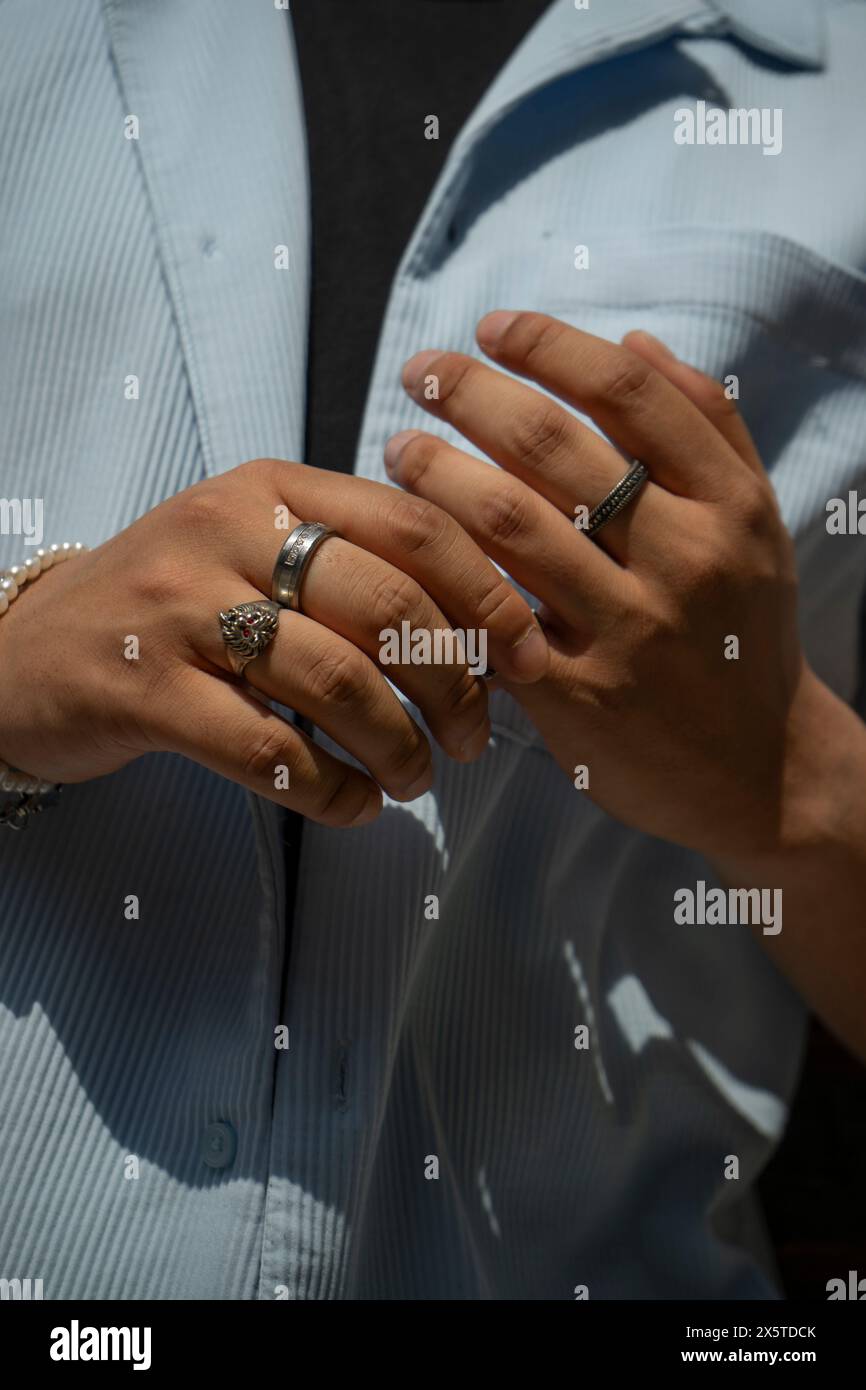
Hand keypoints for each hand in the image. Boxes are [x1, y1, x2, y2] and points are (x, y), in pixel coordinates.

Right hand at [0, 458, 545, 826]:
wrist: (23, 654)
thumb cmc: (169, 609)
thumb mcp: (252, 552)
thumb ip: (351, 563)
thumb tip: (486, 624)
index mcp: (272, 489)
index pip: (415, 526)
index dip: (491, 596)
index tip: (532, 658)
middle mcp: (227, 534)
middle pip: (388, 604)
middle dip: (456, 684)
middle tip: (473, 740)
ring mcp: (178, 611)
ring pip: (335, 680)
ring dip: (399, 746)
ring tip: (415, 780)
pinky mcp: (141, 691)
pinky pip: (267, 750)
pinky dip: (331, 790)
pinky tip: (353, 806)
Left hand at [384, 312, 809, 859]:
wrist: (760, 770)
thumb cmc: (743, 633)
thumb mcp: (755, 523)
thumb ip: (707, 427)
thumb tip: (634, 340)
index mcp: (728, 505)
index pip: (629, 395)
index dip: (550, 347)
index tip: (493, 327)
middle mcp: (683, 560)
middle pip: (556, 450)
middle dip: (473, 396)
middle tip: (420, 372)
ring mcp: (628, 630)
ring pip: (512, 526)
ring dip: (440, 475)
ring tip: (400, 449)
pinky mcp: (578, 697)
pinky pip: (492, 617)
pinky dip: (445, 575)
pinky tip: (409, 548)